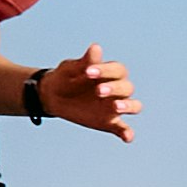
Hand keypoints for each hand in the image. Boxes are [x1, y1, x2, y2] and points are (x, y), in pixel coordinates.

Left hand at [21, 47, 138, 138]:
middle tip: (98, 91)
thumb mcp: (71, 69)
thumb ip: (84, 62)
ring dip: (128, 106)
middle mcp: (117, 89)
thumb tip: (95, 48)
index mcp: (110, 73)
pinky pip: (123, 128)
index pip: (117, 70)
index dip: (106, 71)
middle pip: (127, 88)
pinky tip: (127, 138)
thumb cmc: (65, 78)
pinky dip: (127, 133)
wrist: (53, 96)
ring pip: (133, 106)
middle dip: (114, 89)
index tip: (88, 72)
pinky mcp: (110, 123)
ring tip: (116, 107)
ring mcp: (115, 107)